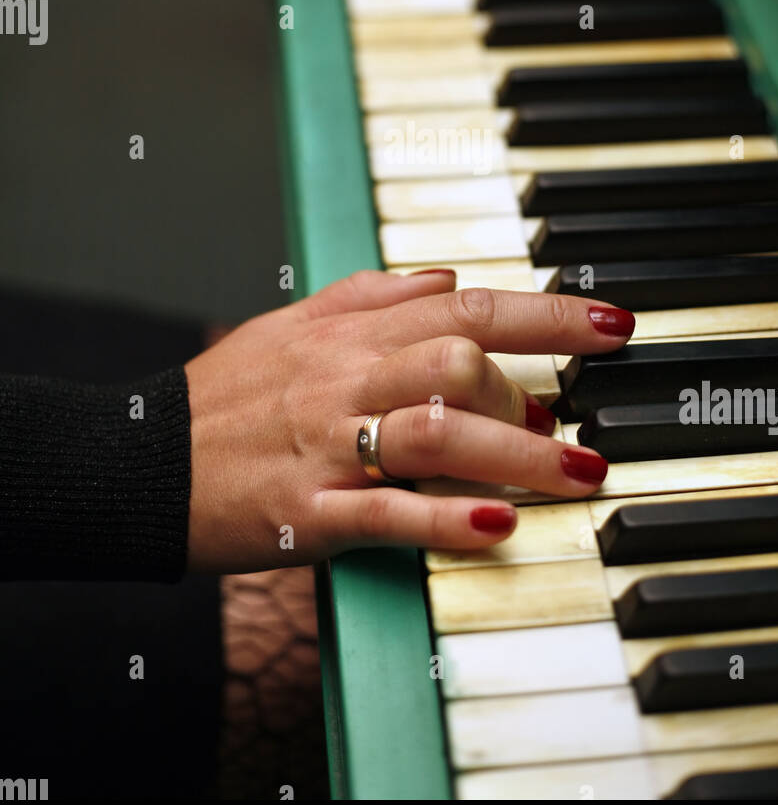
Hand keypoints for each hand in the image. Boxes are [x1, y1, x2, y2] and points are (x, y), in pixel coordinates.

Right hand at [184, 269, 634, 572]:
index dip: (549, 314)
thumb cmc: (222, 395)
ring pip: (438, 431)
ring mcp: (327, 446)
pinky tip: (496, 526)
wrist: (136, 461)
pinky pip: (387, 512)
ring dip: (520, 455)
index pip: (467, 306)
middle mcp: (344, 379)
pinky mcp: (307, 512)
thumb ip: (372, 295)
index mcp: (347, 332)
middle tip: (564, 427)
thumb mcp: (290, 322)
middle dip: (531, 391)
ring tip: (575, 475)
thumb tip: (449, 278)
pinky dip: (446, 519)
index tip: (614, 324)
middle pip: (460, 361)